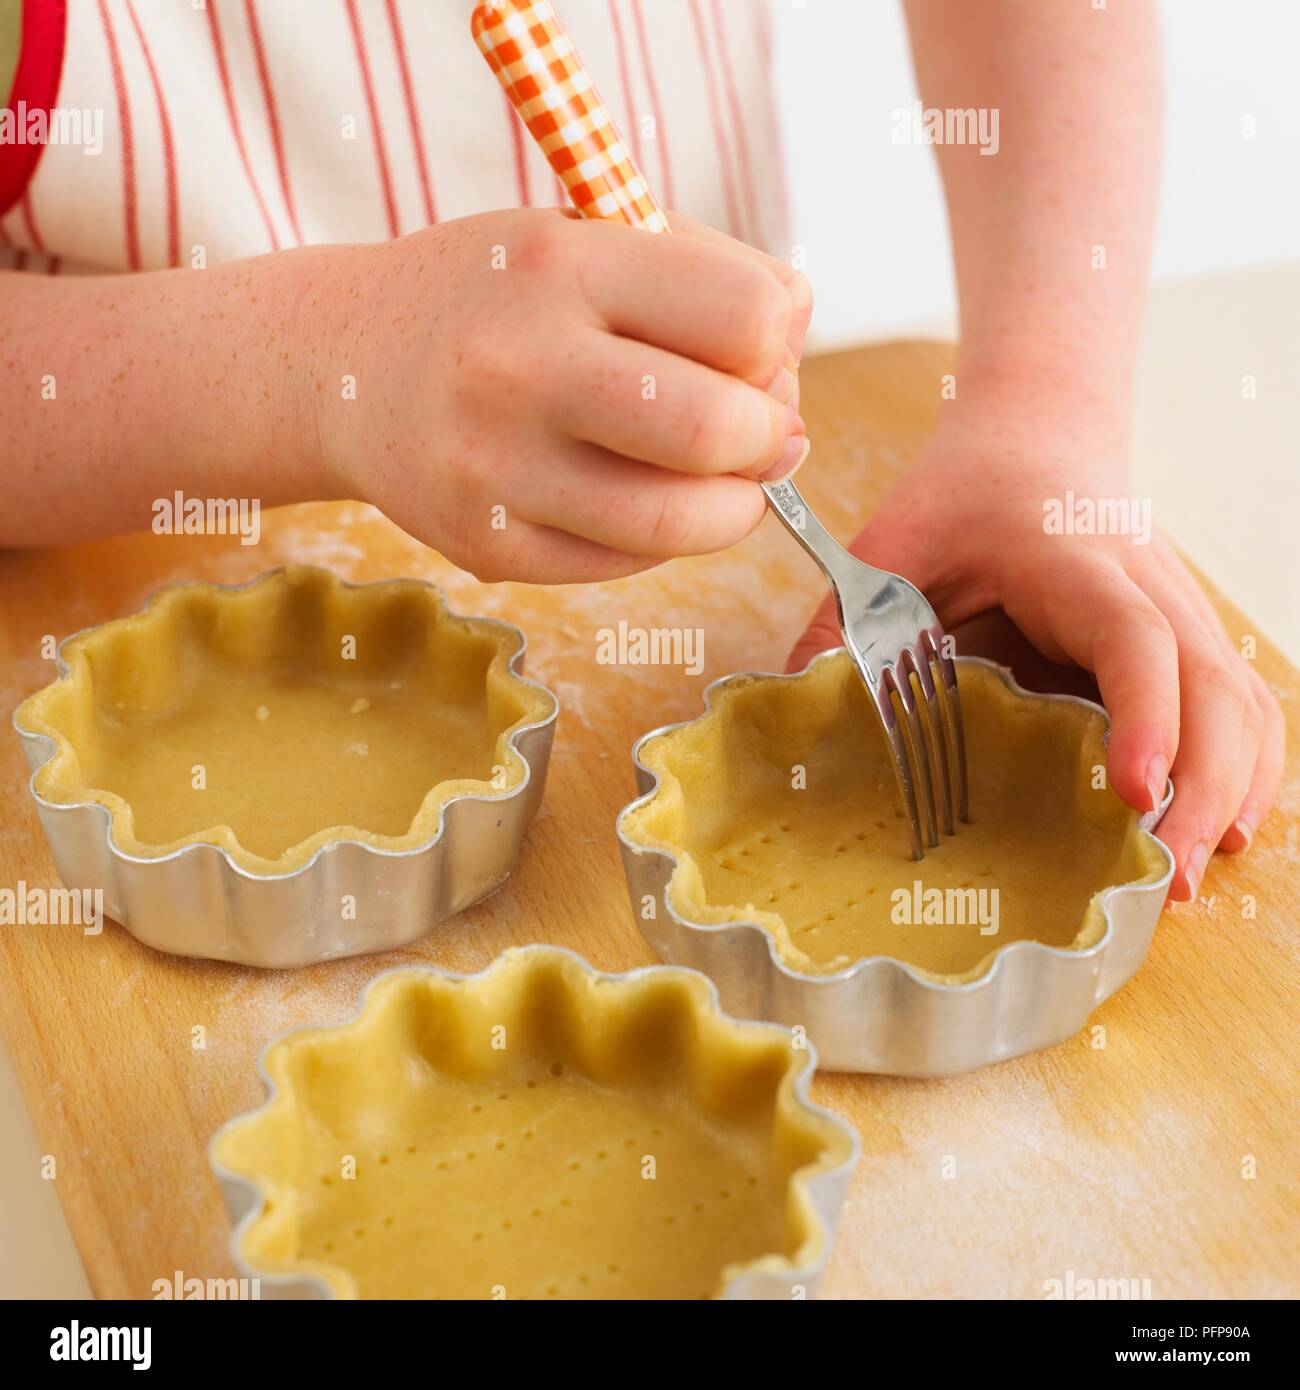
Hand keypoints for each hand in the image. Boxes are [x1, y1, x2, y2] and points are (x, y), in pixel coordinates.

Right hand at [300, 209, 809, 582]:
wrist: (348, 368)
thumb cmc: (495, 298)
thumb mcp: (588, 239)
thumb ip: (709, 275)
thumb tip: (797, 357)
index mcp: (558, 266)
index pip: (744, 318)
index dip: (777, 348)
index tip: (760, 360)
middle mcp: (517, 366)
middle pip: (714, 430)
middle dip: (770, 439)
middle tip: (764, 435)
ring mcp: (494, 468)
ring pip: (677, 522)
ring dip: (734, 506)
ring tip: (725, 481)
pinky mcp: (487, 547)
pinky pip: (626, 562)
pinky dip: (664, 537)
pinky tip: (644, 498)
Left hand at [788, 415, 1283, 901]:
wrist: (1036, 434)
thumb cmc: (965, 491)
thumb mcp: (890, 543)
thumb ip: (843, 622)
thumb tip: (792, 708)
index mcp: (1074, 564)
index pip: (1133, 639)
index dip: (1145, 716)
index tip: (1134, 793)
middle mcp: (1147, 587)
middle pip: (1211, 685)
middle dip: (1202, 785)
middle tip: (1166, 880)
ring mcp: (1179, 610)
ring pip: (1241, 699)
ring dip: (1233, 787)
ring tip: (1191, 877)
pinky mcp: (1186, 636)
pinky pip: (1242, 702)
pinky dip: (1246, 766)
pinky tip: (1225, 827)